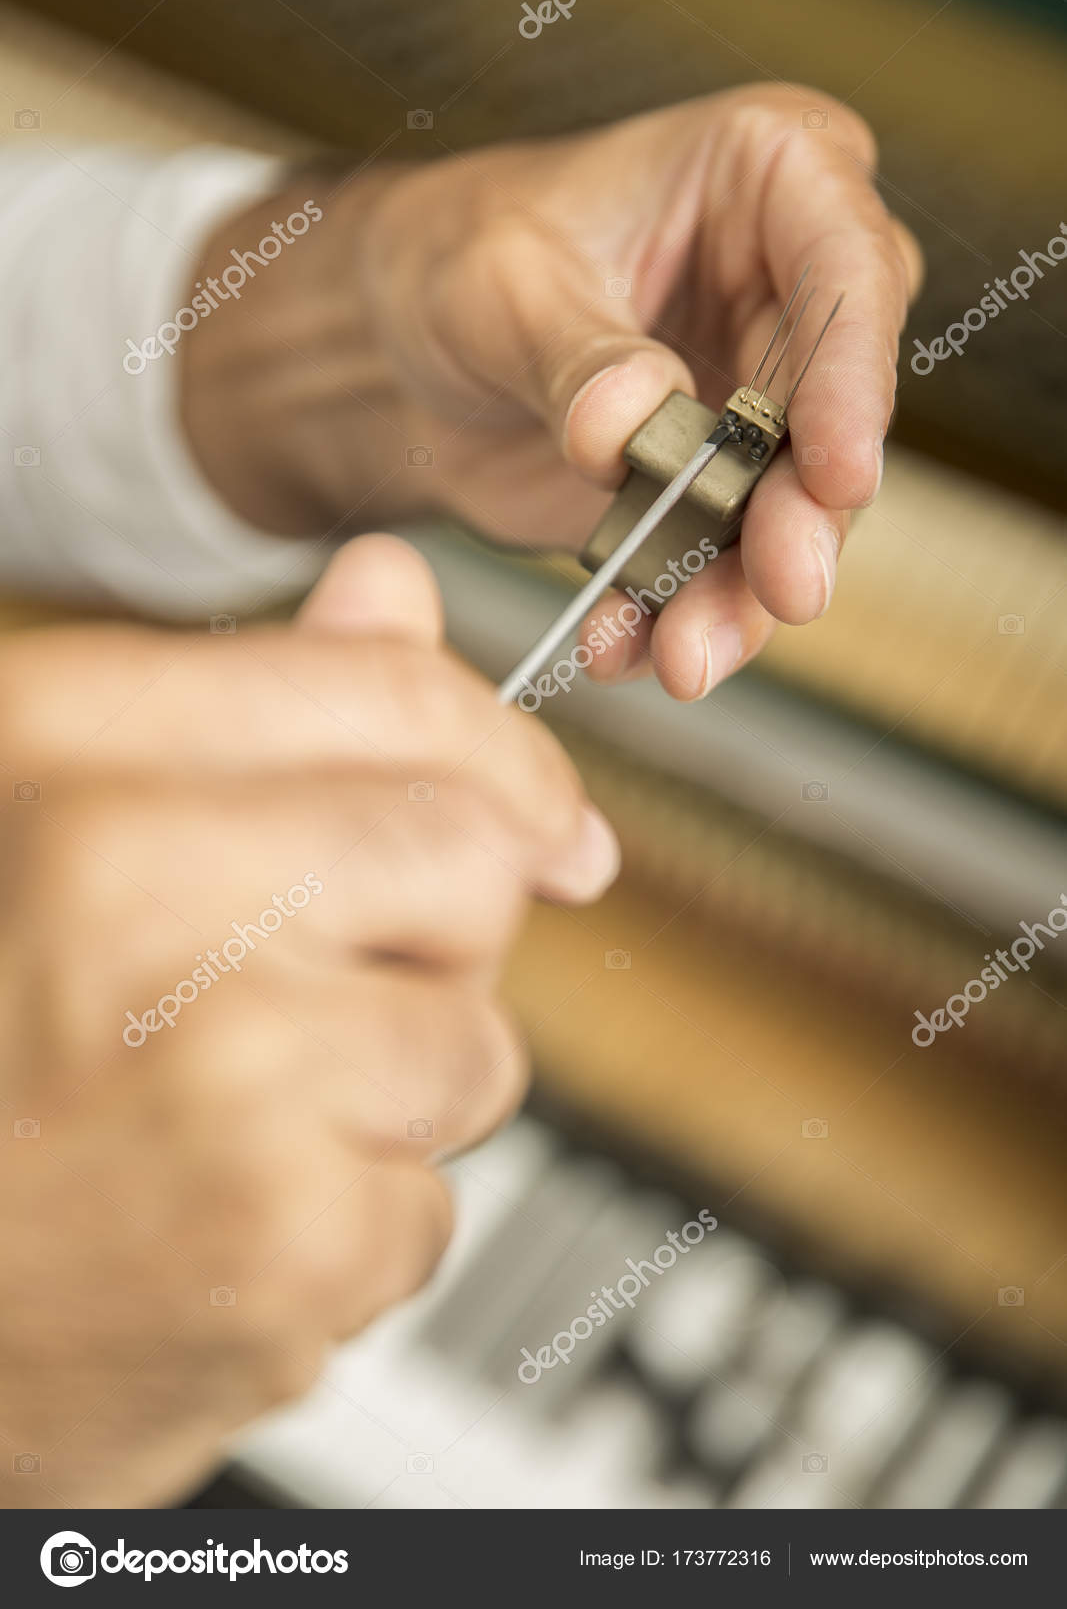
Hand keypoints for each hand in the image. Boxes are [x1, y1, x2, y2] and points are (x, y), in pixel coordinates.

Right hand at [0, 536, 617, 1506]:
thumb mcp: (47, 821)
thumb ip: (244, 704)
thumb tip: (394, 587)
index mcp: (61, 750)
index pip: (389, 693)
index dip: (499, 755)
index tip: (542, 821)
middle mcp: (131, 888)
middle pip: (471, 861)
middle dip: (438, 940)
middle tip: (312, 1000)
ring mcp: (219, 1071)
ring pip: (474, 1047)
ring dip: (388, 1099)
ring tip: (228, 1127)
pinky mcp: (280, 1248)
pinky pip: (428, 1210)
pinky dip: (347, 1236)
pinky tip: (214, 1231)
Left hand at [183, 84, 920, 701]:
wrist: (399, 349)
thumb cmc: (454, 258)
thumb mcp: (500, 287)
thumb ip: (577, 356)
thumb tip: (631, 420)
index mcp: (766, 175)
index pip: (847, 266)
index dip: (853, 377)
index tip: (839, 474)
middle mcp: (787, 287)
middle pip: (836, 411)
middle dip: (805, 515)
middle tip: (785, 589)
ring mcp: (761, 396)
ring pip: (790, 509)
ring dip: (740, 593)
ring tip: (684, 655)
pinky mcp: (721, 485)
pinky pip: (722, 561)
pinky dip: (676, 615)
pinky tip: (625, 647)